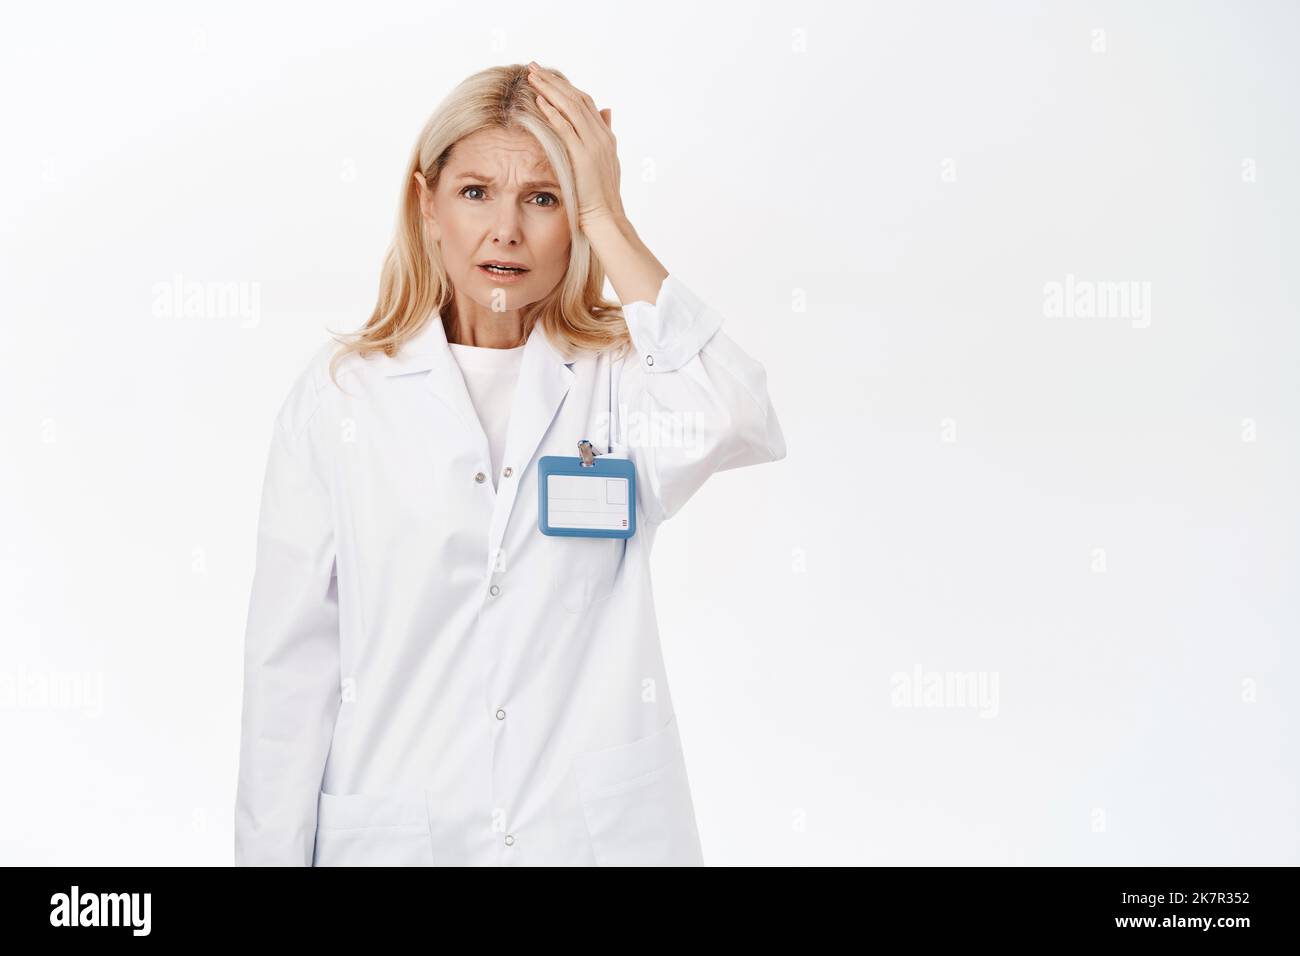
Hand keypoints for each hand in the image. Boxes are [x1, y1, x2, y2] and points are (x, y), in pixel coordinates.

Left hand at [526, 62, 624, 232]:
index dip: (565, 87)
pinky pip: (566, 127)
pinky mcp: (583, 155)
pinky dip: (552, 112)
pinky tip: (538, 101)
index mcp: (606, 136)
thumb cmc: (600, 198)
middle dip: (554, 81)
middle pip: (576, 98)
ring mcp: (593, 145)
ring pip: (571, 107)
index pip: (585, 102)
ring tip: (532, 76)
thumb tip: (607, 110)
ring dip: (550, 89)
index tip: (546, 76)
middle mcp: (601, 136)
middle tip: (534, 67)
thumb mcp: (604, 163)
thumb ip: (603, 136)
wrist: (606, 218)